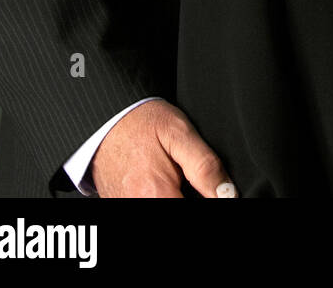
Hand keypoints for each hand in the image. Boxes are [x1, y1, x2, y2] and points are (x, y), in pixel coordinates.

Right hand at [90, 100, 237, 197]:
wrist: (104, 119)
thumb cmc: (140, 122)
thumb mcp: (179, 132)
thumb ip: (205, 166)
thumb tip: (228, 194)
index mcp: (157, 194)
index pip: (196, 211)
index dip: (210, 200)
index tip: (212, 190)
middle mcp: (139, 208)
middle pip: (180, 213)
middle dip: (194, 197)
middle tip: (190, 179)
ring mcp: (127, 208)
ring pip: (166, 208)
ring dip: (176, 196)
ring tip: (176, 179)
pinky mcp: (121, 207)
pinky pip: (148, 205)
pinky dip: (164, 195)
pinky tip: (165, 183)